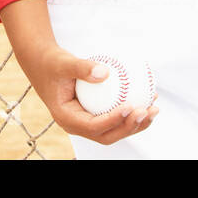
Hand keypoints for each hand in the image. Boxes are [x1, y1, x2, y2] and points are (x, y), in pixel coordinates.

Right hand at [22, 43, 158, 144]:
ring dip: (135, 123)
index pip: (93, 126)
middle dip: (129, 127)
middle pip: (107, 135)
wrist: (44, 64)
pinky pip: (114, 118)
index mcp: (67, 118)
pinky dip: (130, 113)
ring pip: (114, 130)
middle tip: (145, 110)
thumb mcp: (63, 62)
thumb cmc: (52, 62)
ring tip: (153, 108)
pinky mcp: (93, 115)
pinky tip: (146, 100)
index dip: (113, 120)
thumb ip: (82, 68)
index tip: (129, 106)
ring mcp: (86, 122)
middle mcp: (77, 125)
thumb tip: (105, 72)